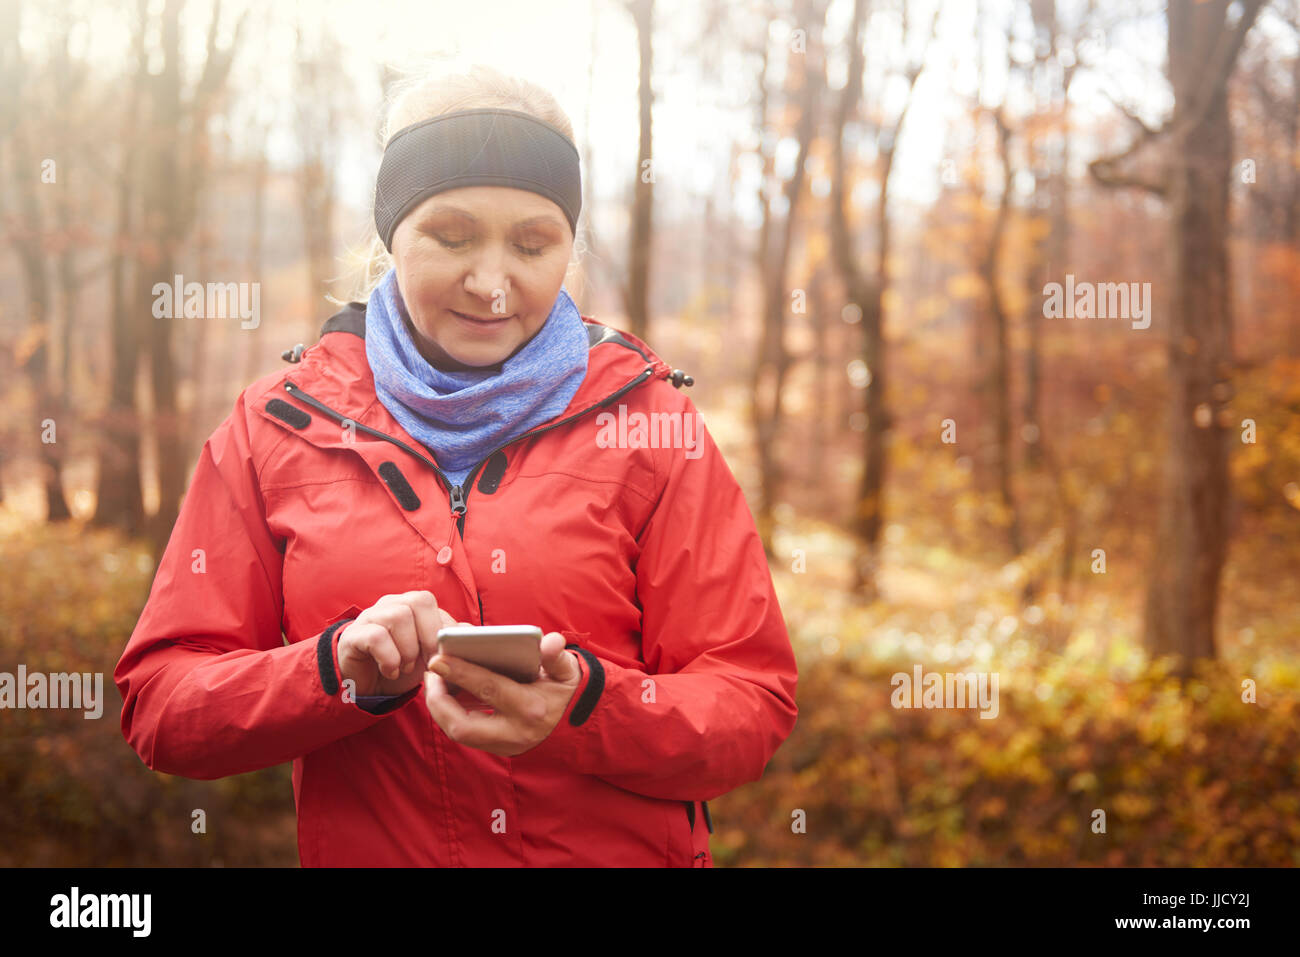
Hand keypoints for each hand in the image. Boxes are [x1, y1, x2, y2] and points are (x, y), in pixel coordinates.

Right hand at [336, 591, 458, 696]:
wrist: (369, 686)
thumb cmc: (402, 665)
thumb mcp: (430, 656)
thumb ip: (449, 642)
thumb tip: (471, 632)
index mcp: (410, 605)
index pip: (429, 601)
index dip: (439, 630)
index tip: (442, 657)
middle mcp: (390, 604)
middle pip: (418, 601)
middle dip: (428, 636)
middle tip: (427, 662)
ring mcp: (370, 617)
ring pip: (398, 617)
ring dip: (408, 649)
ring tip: (406, 667)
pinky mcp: (353, 635)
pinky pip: (376, 637)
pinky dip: (390, 658)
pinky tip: (391, 671)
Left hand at [424, 631, 581, 756]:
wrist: (578, 726)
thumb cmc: (566, 691)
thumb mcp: (567, 671)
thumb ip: (556, 656)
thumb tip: (550, 641)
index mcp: (531, 708)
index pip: (489, 690)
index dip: (461, 673)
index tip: (438, 659)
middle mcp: (514, 733)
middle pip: (462, 726)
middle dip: (438, 701)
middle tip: (430, 674)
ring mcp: (504, 745)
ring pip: (459, 734)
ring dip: (440, 708)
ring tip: (435, 680)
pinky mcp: (497, 749)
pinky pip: (465, 733)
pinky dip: (451, 713)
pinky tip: (447, 691)